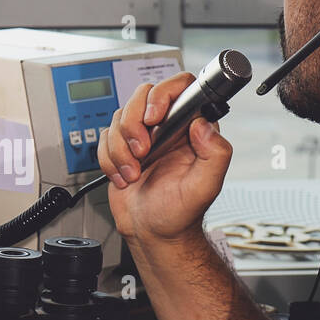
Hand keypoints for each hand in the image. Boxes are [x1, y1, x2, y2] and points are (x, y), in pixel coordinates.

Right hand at [97, 73, 233, 244]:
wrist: (152, 233)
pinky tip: (124, 177)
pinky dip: (109, 160)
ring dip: (121, 149)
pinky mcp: (121, 147)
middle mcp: (167, 126)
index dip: (162, 94)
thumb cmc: (180, 214)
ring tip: (134, 172)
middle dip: (133, 125)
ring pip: (119, 117)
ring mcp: (142, 135)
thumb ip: (215, 153)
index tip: (153, 118)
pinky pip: (104, 138)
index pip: (179, 86)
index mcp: (191, 128)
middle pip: (142, 95)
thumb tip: (204, 124)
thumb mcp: (206, 187)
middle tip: (142, 152)